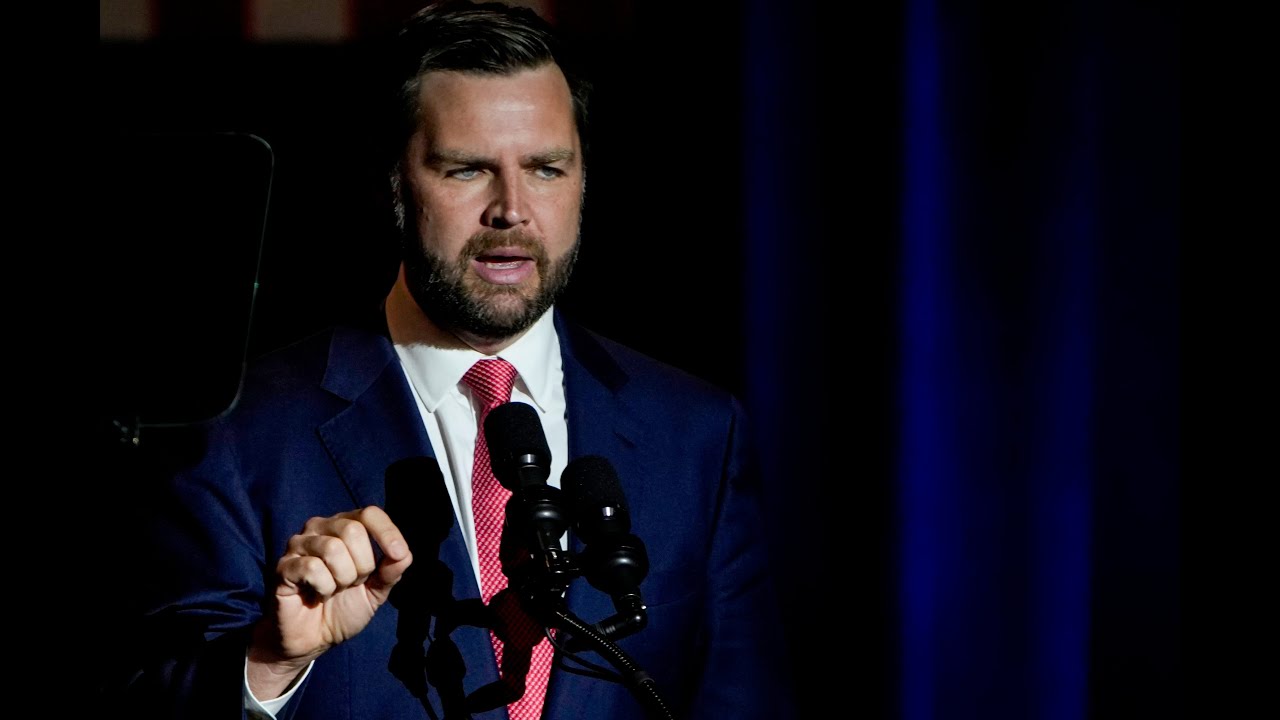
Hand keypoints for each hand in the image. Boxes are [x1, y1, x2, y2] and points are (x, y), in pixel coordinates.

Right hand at [247, 506, 412, 699]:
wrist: (313, 640)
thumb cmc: (343, 609)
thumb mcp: (376, 591)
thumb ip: (391, 571)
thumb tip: (404, 553)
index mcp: (345, 526)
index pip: (369, 514)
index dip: (387, 532)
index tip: (398, 554)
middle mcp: (320, 528)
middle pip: (353, 530)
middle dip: (362, 565)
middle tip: (352, 583)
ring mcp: (298, 545)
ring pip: (332, 548)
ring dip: (342, 579)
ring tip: (334, 590)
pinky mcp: (284, 566)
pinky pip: (312, 568)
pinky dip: (323, 588)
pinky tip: (317, 595)